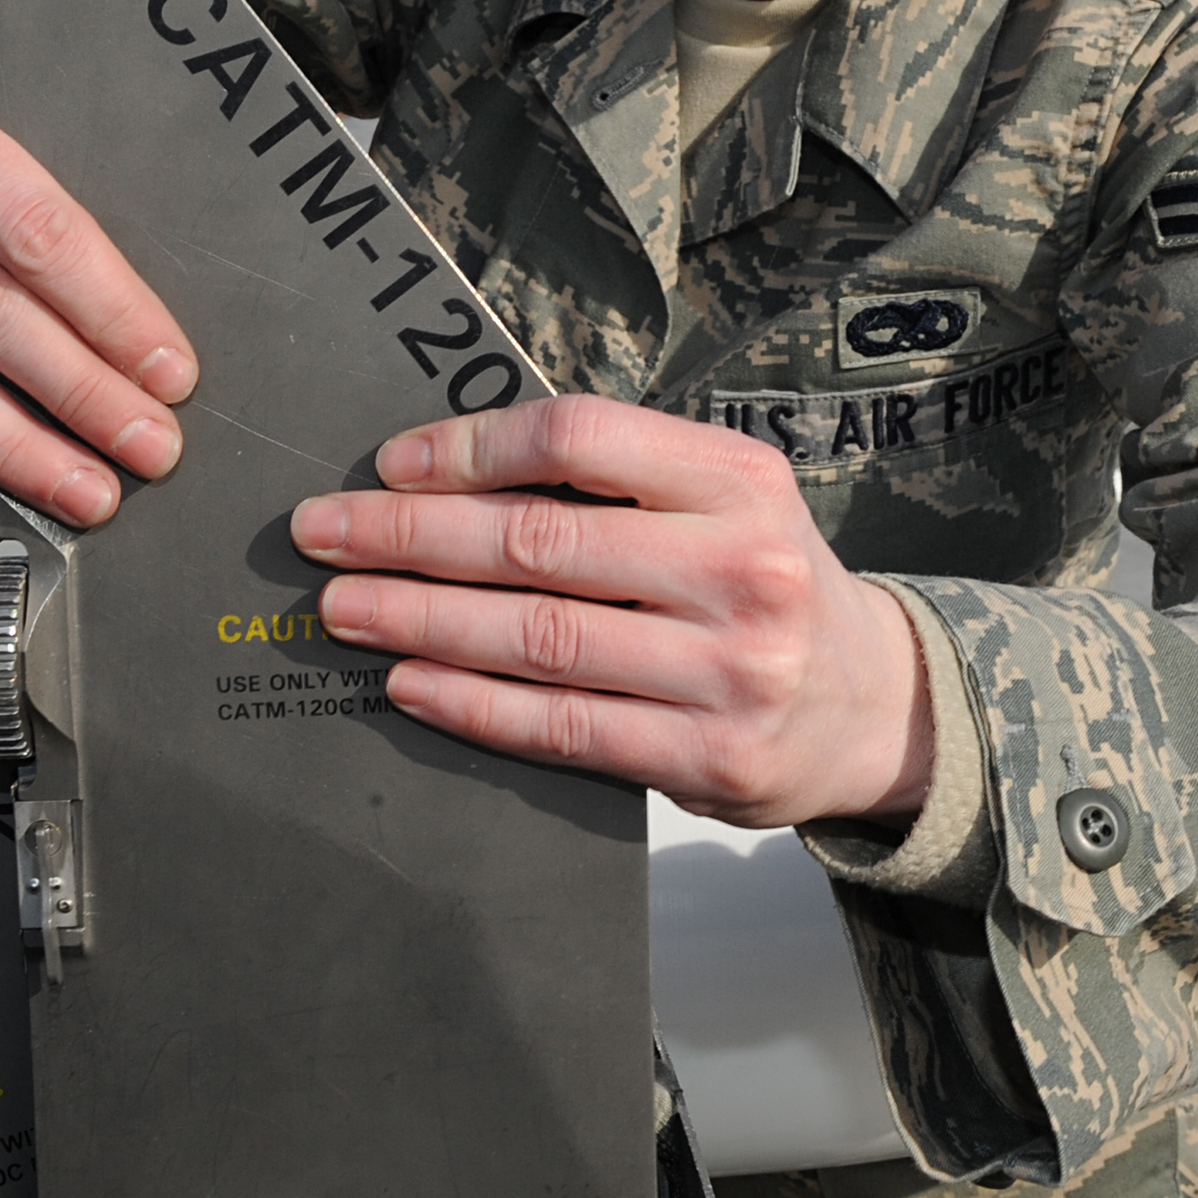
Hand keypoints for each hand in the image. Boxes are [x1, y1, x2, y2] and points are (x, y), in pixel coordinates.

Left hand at [289, 397, 932, 826]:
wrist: (874, 704)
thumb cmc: (762, 579)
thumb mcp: (724, 499)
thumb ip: (617, 479)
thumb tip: (444, 471)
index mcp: (738, 479)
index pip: (580, 438)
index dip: (471, 447)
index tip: (390, 463)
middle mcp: (740, 568)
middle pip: (541, 542)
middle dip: (412, 536)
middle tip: (323, 534)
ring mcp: (730, 671)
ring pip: (539, 639)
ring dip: (421, 620)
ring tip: (342, 609)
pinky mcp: (710, 759)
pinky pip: (563, 728)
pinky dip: (472, 705)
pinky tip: (408, 682)